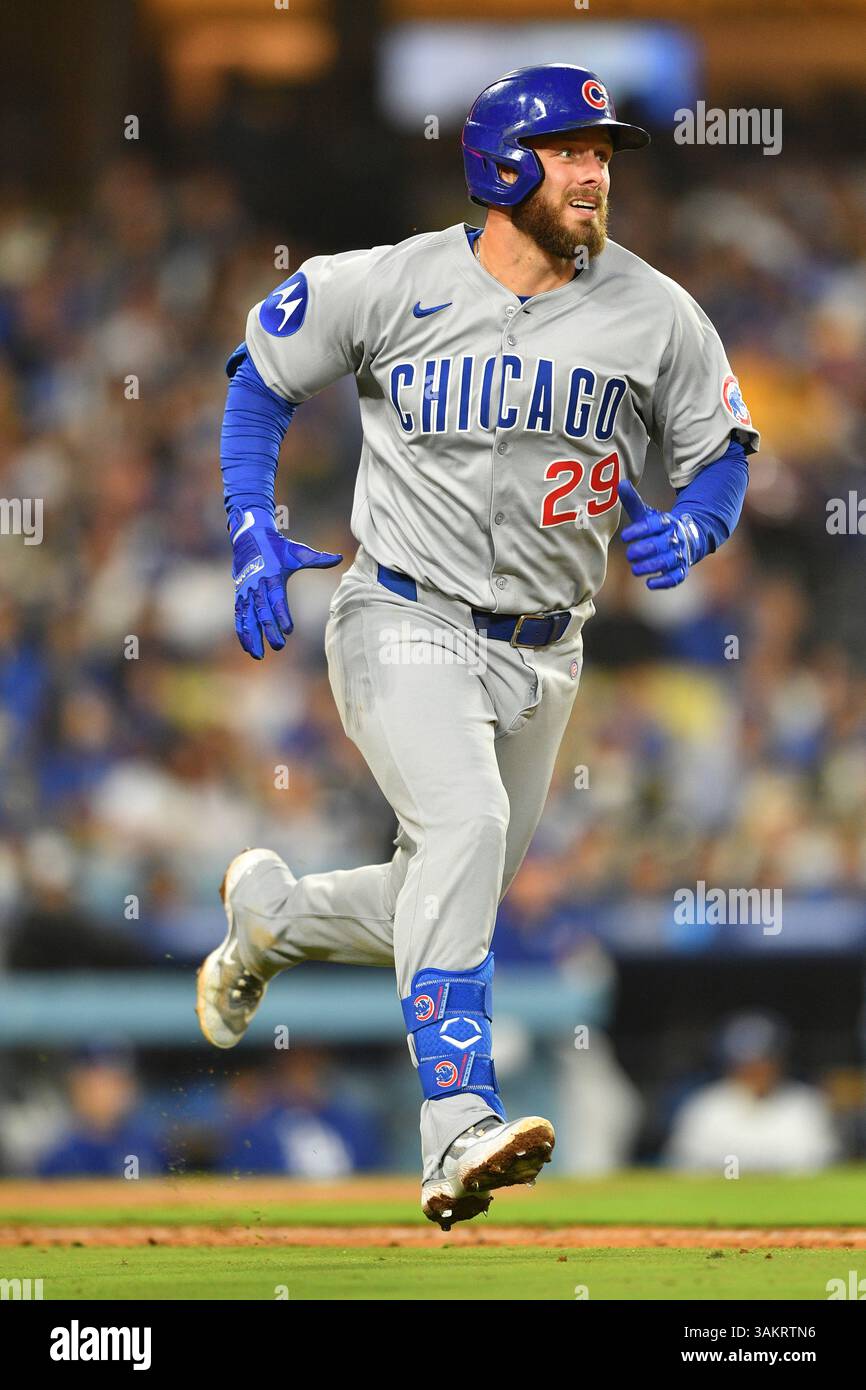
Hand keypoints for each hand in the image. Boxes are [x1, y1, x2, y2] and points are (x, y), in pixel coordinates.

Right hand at [229, 506, 341, 658]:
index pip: (277, 600)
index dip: (282, 615)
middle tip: (278, 646)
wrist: (249, 536)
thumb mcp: (298, 551)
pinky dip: (242, 631)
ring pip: (247, 618)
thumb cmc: (277, 546)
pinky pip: (239, 616)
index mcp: (273, 577)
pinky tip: (248, 647)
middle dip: (269, 630)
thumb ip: (318, 559)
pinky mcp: (239, 594)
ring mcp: (246, 591)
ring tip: (259, 654)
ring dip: (252, 637)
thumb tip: (339, 558)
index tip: (288, 630)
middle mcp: (257, 586)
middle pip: (262, 612)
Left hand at [618, 480, 701, 590]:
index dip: (640, 530)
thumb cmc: (659, 528)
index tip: (625, 536)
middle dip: (644, 550)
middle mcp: (674, 538)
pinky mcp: (681, 570)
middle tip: (630, 554)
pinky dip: (664, 582)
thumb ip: (633, 502)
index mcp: (666, 522)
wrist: (687, 538)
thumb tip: (620, 483)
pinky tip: (650, 583)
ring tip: (635, 569)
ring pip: (667, 561)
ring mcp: (679, 554)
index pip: (654, 525)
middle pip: (660, 545)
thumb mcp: (647, 514)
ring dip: (651, 566)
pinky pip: (676, 577)